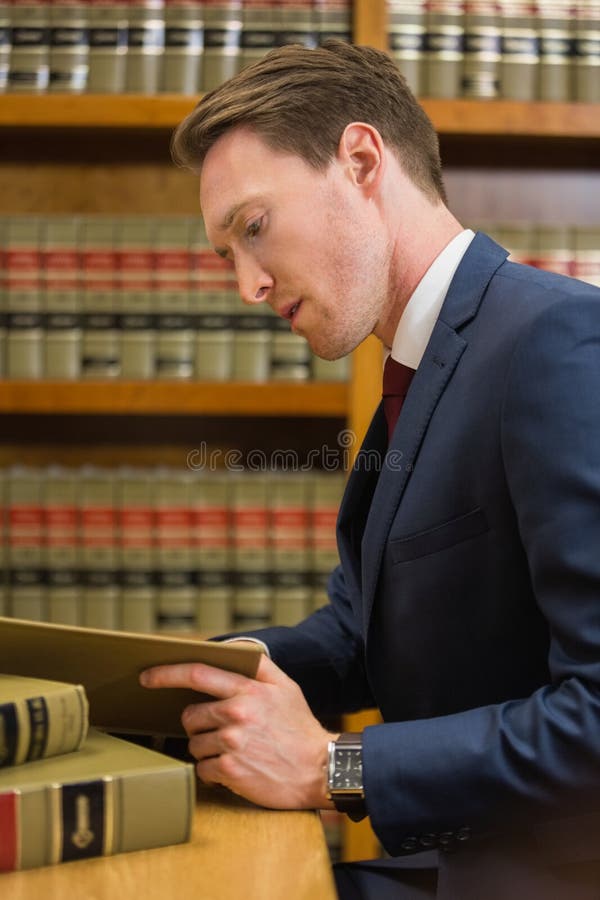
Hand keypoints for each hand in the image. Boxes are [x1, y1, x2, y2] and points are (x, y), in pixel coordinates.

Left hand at [140, 654, 336, 809]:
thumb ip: (259, 666)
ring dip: (207, 749)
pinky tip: (233, 769)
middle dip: (199, 723)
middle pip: (190, 715)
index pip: (197, 674)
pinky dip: (212, 771)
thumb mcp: (286, 687)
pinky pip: (201, 769)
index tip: (147, 676)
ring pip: (194, 744)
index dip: (166, 673)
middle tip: (220, 730)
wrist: (319, 769)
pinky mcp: (229, 772)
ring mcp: (231, 744)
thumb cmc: (300, 728)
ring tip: (234, 751)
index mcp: (247, 691)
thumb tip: (235, 650)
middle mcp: (236, 714)